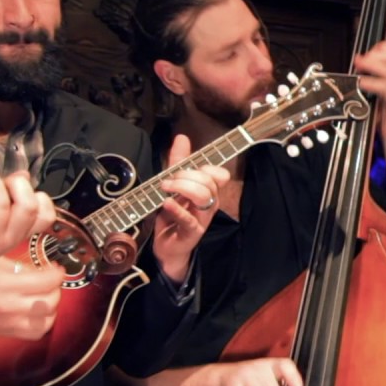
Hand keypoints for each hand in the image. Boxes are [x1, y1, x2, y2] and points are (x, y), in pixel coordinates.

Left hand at [0, 164, 55, 280]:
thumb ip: (10, 201)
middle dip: (18, 184)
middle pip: (30, 206)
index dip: (39, 196)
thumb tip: (23, 177)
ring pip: (4, 204)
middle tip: (3, 179)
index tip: (21, 187)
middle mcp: (10, 237)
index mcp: (18, 234)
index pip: (46, 216)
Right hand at [0, 253, 64, 338]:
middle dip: (56, 288)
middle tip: (50, 280)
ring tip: (45, 296)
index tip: (54, 268)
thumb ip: (16, 260)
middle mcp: (9, 306)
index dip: (57, 272)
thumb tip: (39, 262)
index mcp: (5, 283)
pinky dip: (42, 323)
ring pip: (47, 320)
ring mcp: (8, 322)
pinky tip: (38, 313)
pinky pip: (35, 333)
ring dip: (52, 307)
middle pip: (51, 301)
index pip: (49, 280)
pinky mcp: (5, 332)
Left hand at [152, 134, 228, 283]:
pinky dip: (177, 208)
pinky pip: (188, 218)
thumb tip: (182, 137)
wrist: (168, 248)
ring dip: (183, 187)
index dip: (205, 168)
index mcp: (208, 192)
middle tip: (167, 181)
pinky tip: (166, 203)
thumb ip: (178, 162)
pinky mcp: (192, 232)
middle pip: (209, 182)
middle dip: (187, 176)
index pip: (219, 174)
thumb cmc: (174, 216)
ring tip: (166, 188)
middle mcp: (210, 204)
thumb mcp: (174, 186)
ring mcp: (202, 219)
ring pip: (204, 196)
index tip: (186, 168)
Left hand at [353, 41, 385, 143]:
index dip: (377, 49)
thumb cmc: (384, 113)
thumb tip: (357, 63)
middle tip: (358, 64)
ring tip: (358, 70)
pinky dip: (371, 82)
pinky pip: (384, 86)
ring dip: (370, 65)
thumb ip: (370, 76)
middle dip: (371, 56)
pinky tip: (362, 84)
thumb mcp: (376, 90)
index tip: (364, 56)